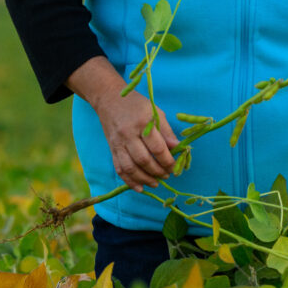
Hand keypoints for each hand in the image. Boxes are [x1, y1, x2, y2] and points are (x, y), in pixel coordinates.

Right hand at [66, 56, 179, 191]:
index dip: (167, 160)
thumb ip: (166, 131)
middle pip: (143, 160)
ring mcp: (117, 143)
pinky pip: (119, 169)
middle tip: (167, 175)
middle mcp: (128, 135)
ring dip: (144, 179)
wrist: (109, 99)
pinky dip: (129, 181)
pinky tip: (140, 188)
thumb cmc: (136, 104)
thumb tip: (178, 148)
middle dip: (157, 171)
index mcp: (142, 123)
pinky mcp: (111, 149)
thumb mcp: (155, 112)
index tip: (175, 166)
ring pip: (130, 168)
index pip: (157, 148)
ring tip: (156, 183)